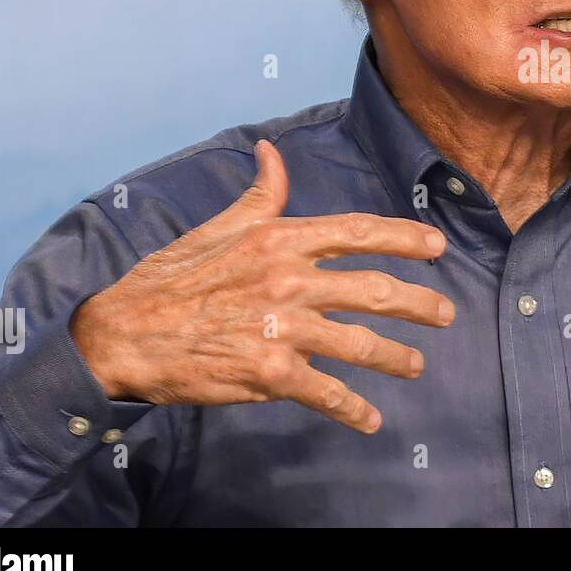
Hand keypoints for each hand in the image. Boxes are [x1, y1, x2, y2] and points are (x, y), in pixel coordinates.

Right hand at [70, 139, 452, 432]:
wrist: (124, 334)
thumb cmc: (171, 279)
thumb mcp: (218, 228)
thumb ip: (260, 195)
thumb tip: (272, 152)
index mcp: (279, 240)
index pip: (358, 232)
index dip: (404, 239)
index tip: (437, 247)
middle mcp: (289, 279)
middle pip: (374, 289)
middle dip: (419, 303)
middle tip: (446, 313)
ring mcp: (282, 328)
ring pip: (360, 343)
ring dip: (396, 357)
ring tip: (417, 364)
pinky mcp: (270, 372)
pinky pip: (326, 392)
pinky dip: (353, 408)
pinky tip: (371, 419)